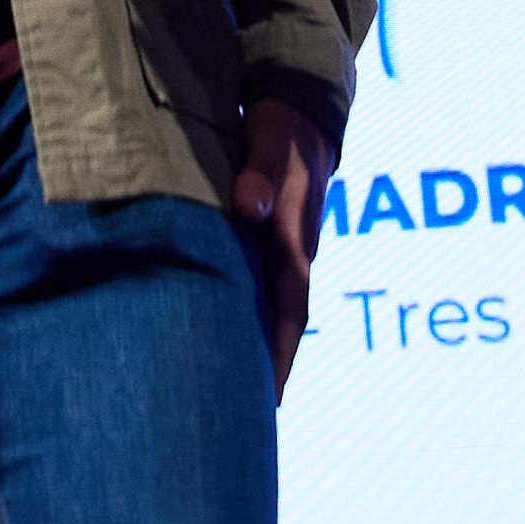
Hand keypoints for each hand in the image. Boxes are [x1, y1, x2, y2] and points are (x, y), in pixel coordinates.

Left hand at [230, 96, 332, 398]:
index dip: (278, 356)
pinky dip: (245, 312)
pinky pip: (257, 285)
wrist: (302, 104)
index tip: (267, 402)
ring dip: (254, 344)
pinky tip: (221, 330)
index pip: (288, 311)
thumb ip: (260, 173)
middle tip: (243, 419)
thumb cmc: (284, 126)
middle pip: (280, 322)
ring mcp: (280, 247)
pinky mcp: (266, 236)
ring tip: (229, 389)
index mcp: (292, 240)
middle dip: (266, 368)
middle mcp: (291, 252)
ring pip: (268, 306)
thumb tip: (248, 209)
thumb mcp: (272, 143)